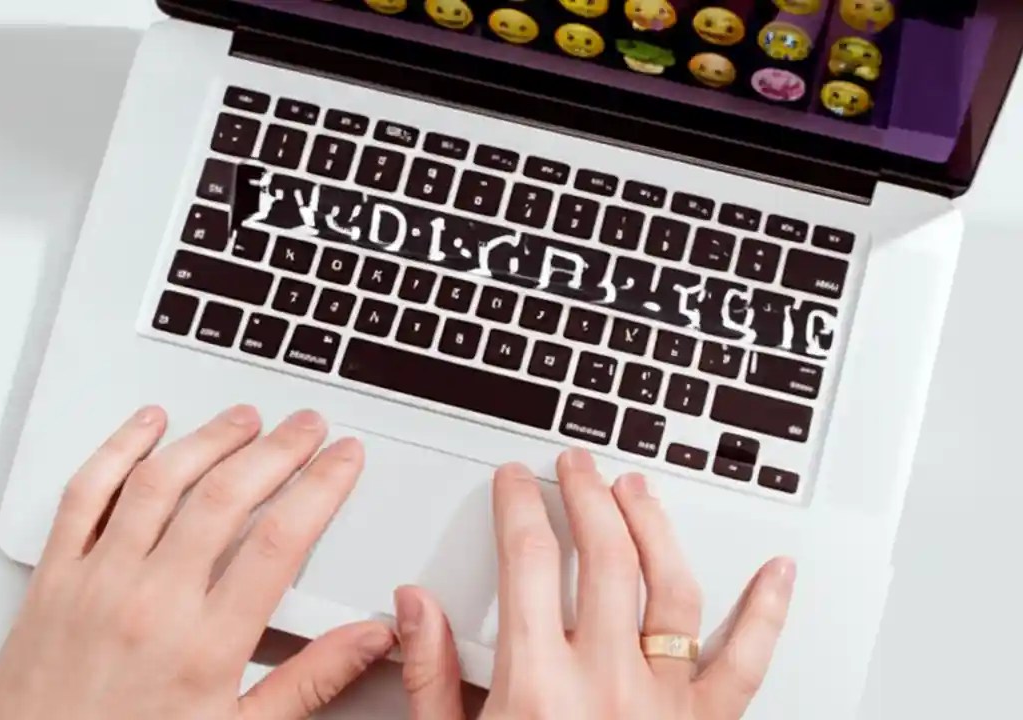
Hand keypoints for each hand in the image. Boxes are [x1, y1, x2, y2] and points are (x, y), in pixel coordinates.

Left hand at [0, 405, 393, 719]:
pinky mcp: (54, 577)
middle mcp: (151, 603)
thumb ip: (309, 681)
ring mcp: (97, 582)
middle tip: (307, 426)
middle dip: (278, 449)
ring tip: (244, 418)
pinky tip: (146, 427)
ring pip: (160, 481)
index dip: (322, 486)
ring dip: (209, 438)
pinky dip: (118, 448)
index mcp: (205, 647)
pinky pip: (86, 494)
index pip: (281, 541)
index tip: (343, 459)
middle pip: (227, 496)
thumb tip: (367, 642)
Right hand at [394, 449, 795, 718]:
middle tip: (578, 465)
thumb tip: (414, 607)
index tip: (515, 483)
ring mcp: (664, 704)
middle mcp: (606, 683)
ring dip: (655, 527)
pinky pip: (747, 663)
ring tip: (639, 492)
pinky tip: (778, 574)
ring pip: (671, 587)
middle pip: (604, 555)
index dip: (519, 506)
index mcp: (536, 685)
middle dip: (588, 494)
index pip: (527, 560)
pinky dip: (767, 614)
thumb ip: (429, 676)